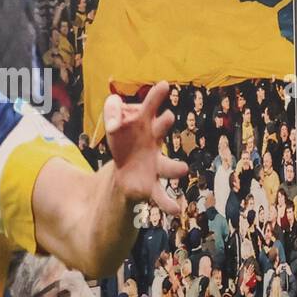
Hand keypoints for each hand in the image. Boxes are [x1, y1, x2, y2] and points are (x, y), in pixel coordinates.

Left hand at [102, 81, 188, 214]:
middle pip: (161, 132)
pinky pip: (160, 195)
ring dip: (175, 167)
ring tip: (184, 169)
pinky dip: (168, 203)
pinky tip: (177, 211)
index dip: (155, 97)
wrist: (125, 169)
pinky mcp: (150, 185)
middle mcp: (154, 143)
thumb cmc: (126, 141)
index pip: (150, 107)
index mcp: (146, 126)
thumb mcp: (114, 122)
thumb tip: (114, 117)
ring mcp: (155, 165)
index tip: (164, 85)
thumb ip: (113, 111)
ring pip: (168, 166)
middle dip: (164, 125)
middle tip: (168, 117)